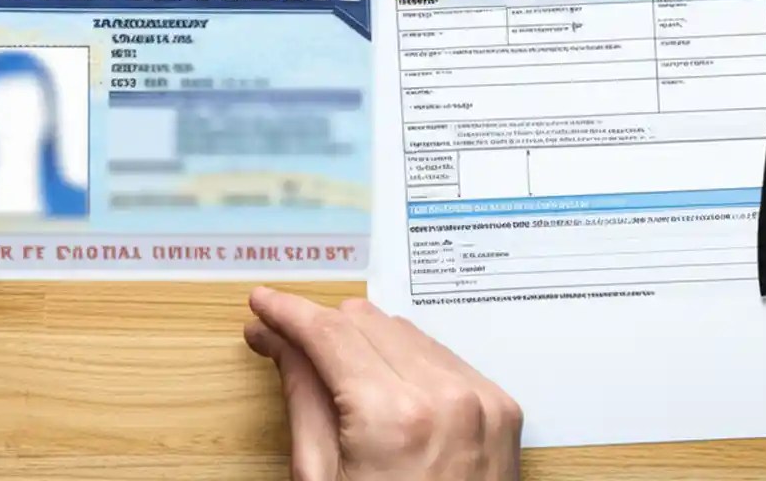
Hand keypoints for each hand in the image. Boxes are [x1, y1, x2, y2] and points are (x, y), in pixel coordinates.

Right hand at [244, 288, 521, 480]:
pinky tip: (382, 386)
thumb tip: (278, 340)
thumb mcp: (320, 477)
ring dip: (363, 342)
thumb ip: (301, 394)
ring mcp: (481, 401)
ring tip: (335, 374)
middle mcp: (446, 398)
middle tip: (286, 342)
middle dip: (322, 328)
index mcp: (394, 416)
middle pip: (365, 320)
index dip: (288, 312)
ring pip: (404, 330)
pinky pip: (441, 354)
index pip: (328, 332)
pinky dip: (405, 361)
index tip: (264, 303)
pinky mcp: (501, 408)